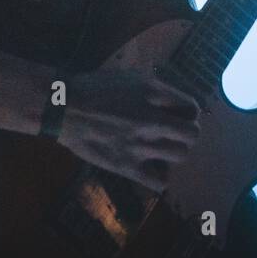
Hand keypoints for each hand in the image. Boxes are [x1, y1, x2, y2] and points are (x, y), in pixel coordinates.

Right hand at [55, 67, 200, 192]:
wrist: (64, 108)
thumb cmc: (95, 88)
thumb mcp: (130, 76)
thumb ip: (156, 88)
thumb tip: (176, 102)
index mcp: (152, 93)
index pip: (192, 108)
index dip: (188, 113)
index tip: (179, 116)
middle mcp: (151, 118)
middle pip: (192, 134)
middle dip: (186, 133)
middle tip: (173, 133)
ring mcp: (140, 144)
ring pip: (180, 155)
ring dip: (174, 151)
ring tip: (161, 149)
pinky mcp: (126, 166)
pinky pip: (159, 181)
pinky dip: (160, 176)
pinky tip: (151, 167)